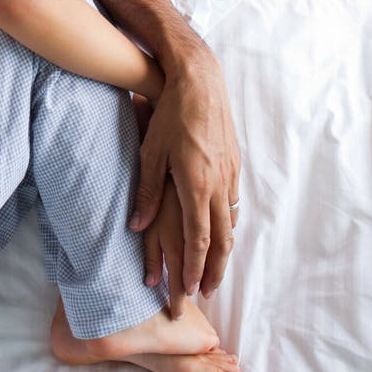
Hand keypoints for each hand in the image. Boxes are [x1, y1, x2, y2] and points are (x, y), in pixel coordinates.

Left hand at [130, 44, 239, 298]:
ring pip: (231, 220)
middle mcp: (219, 183)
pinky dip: (228, 220)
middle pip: (222, 238)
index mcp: (197, 185)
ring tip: (215, 266)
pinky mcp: (234, 160)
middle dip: (215, 269)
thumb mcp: (150, 153)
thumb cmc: (170, 114)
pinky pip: (233, 199)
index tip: (190, 289)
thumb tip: (136, 227)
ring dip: (224, 247)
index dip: (194, 267)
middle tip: (208, 291)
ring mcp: (230, 172)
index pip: (199, 239)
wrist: (200, 80)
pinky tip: (221, 225)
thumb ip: (147, 192)